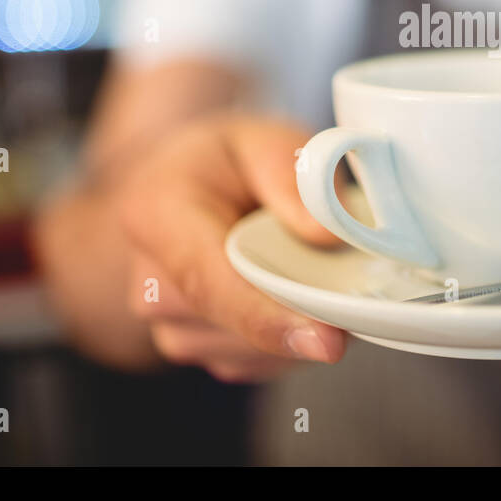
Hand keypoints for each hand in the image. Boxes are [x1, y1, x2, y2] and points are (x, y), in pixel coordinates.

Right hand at [114, 114, 348, 381]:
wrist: (177, 185)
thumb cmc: (223, 160)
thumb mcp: (260, 138)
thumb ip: (291, 175)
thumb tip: (328, 234)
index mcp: (157, 215)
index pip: (212, 284)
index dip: (270, 319)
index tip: (327, 341)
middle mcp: (151, 282)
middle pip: (238, 325)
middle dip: (304, 312)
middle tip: (349, 275)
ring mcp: (168, 325)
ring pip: (253, 351)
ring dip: (296, 323)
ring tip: (304, 266)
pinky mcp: (195, 348)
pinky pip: (255, 361)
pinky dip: (287, 337)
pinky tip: (289, 293)